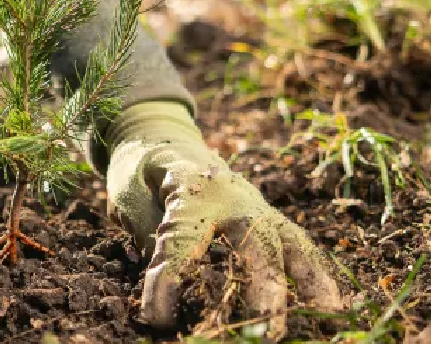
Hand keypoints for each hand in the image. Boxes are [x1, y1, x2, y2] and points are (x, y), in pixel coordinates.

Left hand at [103, 102, 342, 335]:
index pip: (181, 238)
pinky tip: (332, 305)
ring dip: (309, 282)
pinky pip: (298, 246)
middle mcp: (231, 194)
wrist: (160, 137)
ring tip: (328, 316)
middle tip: (266, 325)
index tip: (158, 317)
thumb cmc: (141, 173)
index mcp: (189, 186)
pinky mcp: (267, 218)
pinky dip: (316, 275)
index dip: (170, 279)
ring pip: (289, 242)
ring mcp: (255, 205)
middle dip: (264, 285)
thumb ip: (154, 240)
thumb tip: (173, 295)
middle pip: (255, 239)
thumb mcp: (130, 201)